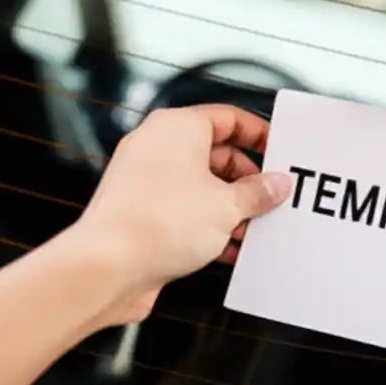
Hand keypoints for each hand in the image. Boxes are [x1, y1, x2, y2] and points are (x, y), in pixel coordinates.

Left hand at [67, 104, 292, 325]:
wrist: (106, 267)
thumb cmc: (155, 224)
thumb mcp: (227, 206)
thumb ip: (257, 193)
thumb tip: (275, 185)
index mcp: (176, 128)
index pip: (228, 117)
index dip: (258, 133)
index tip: (278, 151)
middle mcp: (156, 147)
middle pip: (216, 153)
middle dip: (246, 180)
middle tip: (269, 198)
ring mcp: (144, 179)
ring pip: (200, 185)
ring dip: (229, 207)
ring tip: (250, 229)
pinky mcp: (138, 211)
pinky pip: (182, 209)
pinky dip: (207, 224)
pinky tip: (227, 248)